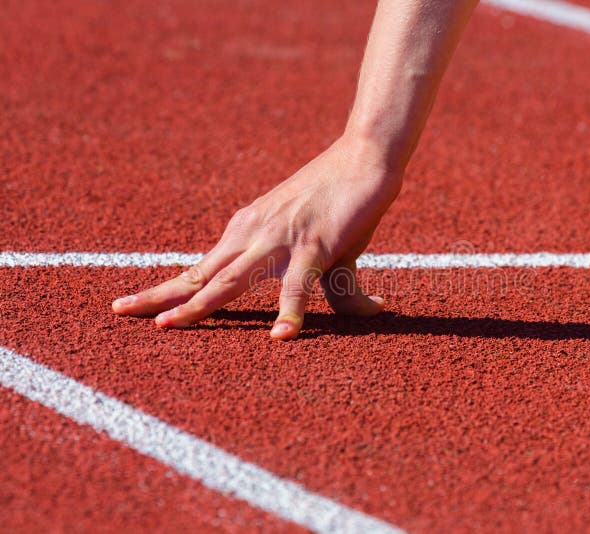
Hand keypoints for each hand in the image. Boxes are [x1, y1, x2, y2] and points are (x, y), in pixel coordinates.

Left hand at [112, 136, 402, 339]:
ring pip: (231, 279)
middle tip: (120, 311)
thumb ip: (340, 289)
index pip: (200, 269)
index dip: (167, 288)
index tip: (133, 305)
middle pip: (200, 274)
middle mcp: (253, 235)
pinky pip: (299, 284)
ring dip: (200, 304)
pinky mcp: (314, 244)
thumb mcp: (332, 250)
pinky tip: (282, 335)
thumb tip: (371, 313)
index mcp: (247, 232)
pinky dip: (290, 310)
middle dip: (160, 295)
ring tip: (170, 326)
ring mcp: (280, 240)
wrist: (365, 157)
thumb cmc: (344, 200)